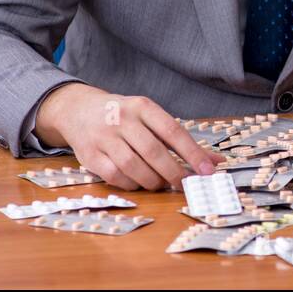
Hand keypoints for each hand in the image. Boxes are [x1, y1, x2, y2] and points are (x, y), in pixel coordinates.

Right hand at [34, 83, 223, 190]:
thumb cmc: (123, 116)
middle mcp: (122, 119)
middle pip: (154, 152)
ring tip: (160, 183)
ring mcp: (104, 137)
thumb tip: (214, 162)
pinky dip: (132, 184)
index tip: (208, 171)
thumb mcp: (150, 117)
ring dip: (153, 181)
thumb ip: (179, 140)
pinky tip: (139, 182)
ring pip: (134, 167)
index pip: (173, 131)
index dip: (193, 153)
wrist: (78, 110)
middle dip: (174, 173)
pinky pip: (116, 177)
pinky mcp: (90, 155)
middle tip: (184, 184)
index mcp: (142, 106)